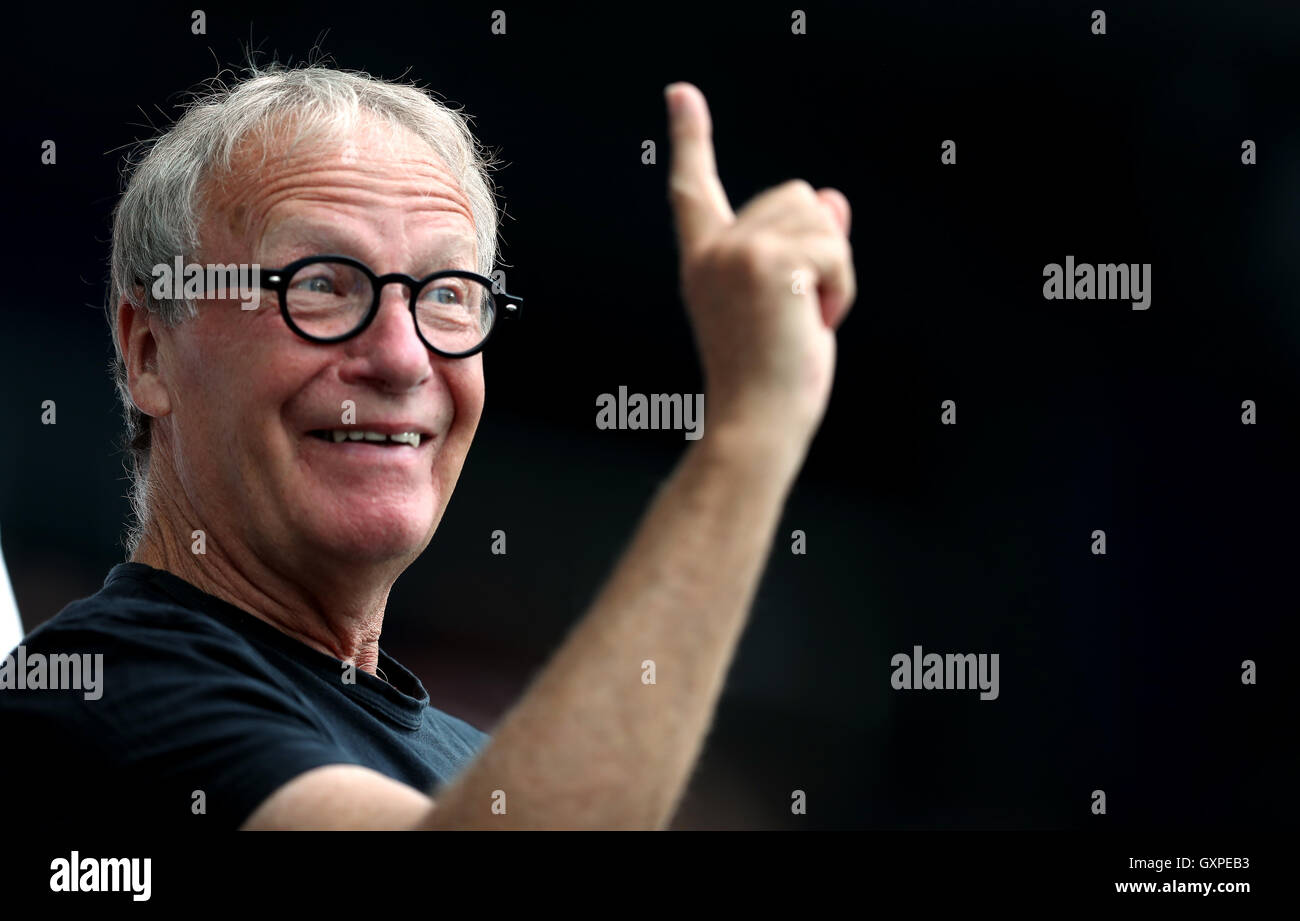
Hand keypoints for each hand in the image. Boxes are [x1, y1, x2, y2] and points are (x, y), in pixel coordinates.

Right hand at [665, 82, 855, 448]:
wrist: (756, 425)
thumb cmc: (770, 378)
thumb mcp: (789, 302)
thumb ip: (804, 248)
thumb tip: (835, 198)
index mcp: (704, 260)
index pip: (694, 188)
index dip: (691, 137)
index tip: (682, 94)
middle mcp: (713, 249)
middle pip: (798, 196)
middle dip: (819, 249)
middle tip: (797, 314)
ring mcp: (738, 252)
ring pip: (822, 218)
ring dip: (832, 270)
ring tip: (803, 320)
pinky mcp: (769, 262)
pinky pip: (835, 249)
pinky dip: (840, 289)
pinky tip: (814, 323)